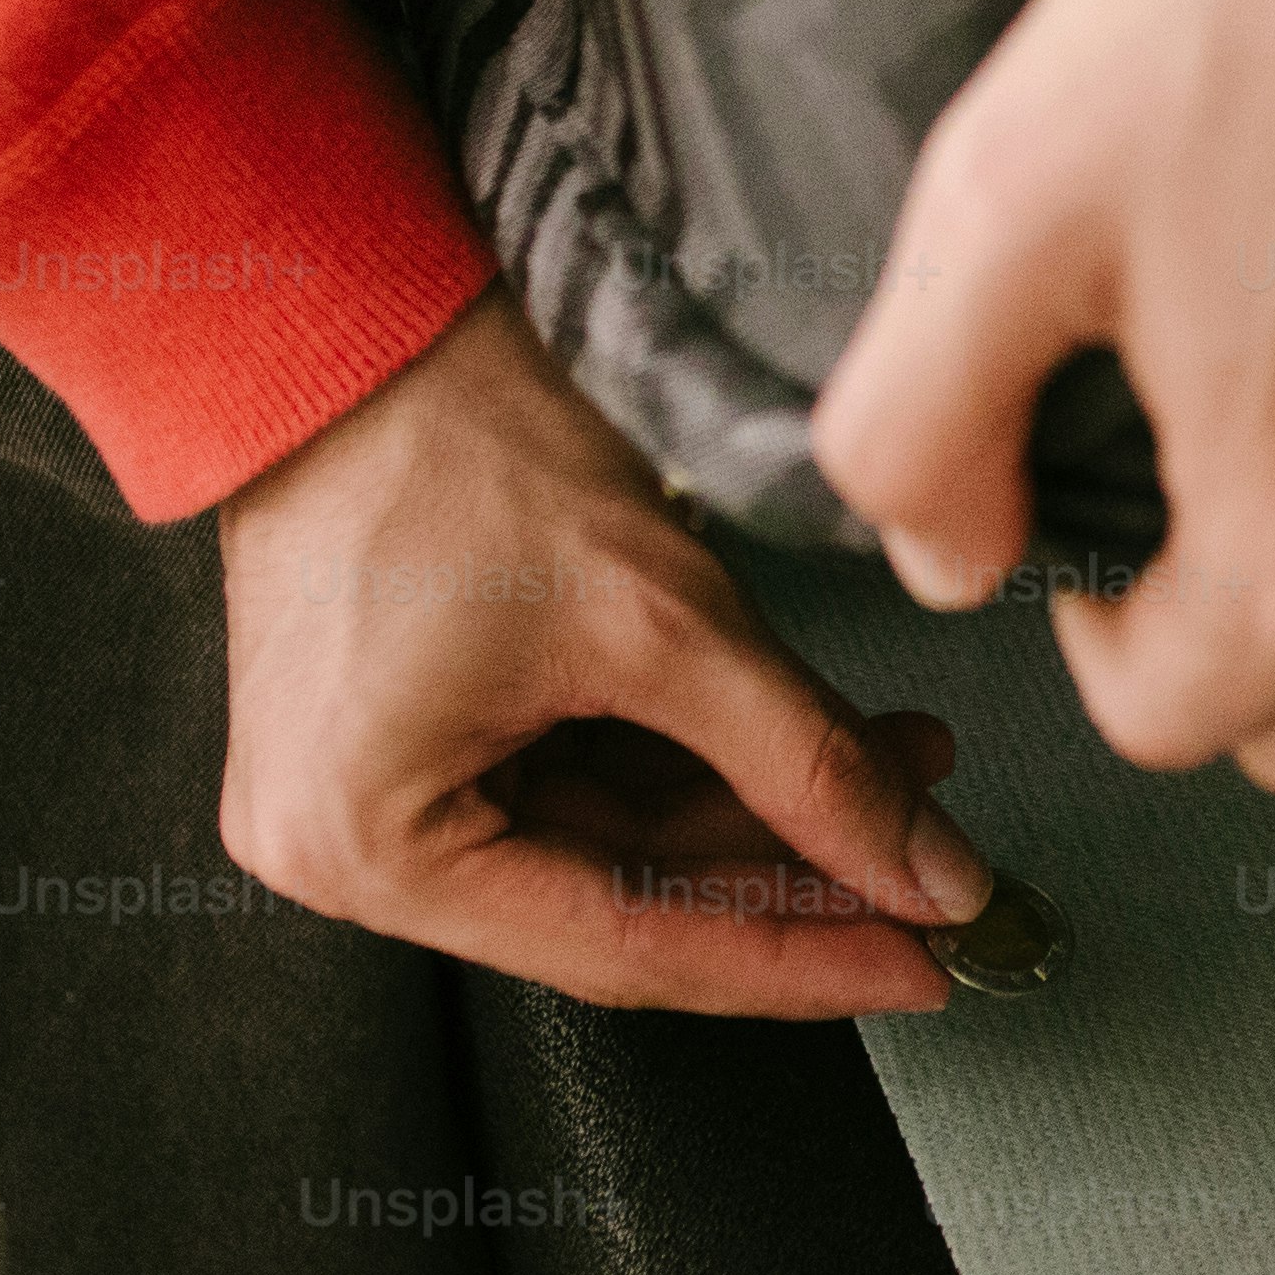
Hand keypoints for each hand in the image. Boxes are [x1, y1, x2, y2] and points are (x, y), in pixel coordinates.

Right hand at [216, 292, 993, 1013]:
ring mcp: (370, 790)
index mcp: (370, 846)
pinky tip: (804, 738)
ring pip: (615, 843)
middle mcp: (345, 845)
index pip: (630, 945)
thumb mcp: (662, 616)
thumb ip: (812, 762)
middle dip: (793, 872)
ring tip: (894, 768)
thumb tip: (925, 874)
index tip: (920, 963)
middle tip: (930, 869)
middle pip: (625, 903)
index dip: (798, 962)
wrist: (351, 311)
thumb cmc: (447, 435)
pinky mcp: (406, 735)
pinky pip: (572, 781)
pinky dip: (689, 760)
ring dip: (758, 808)